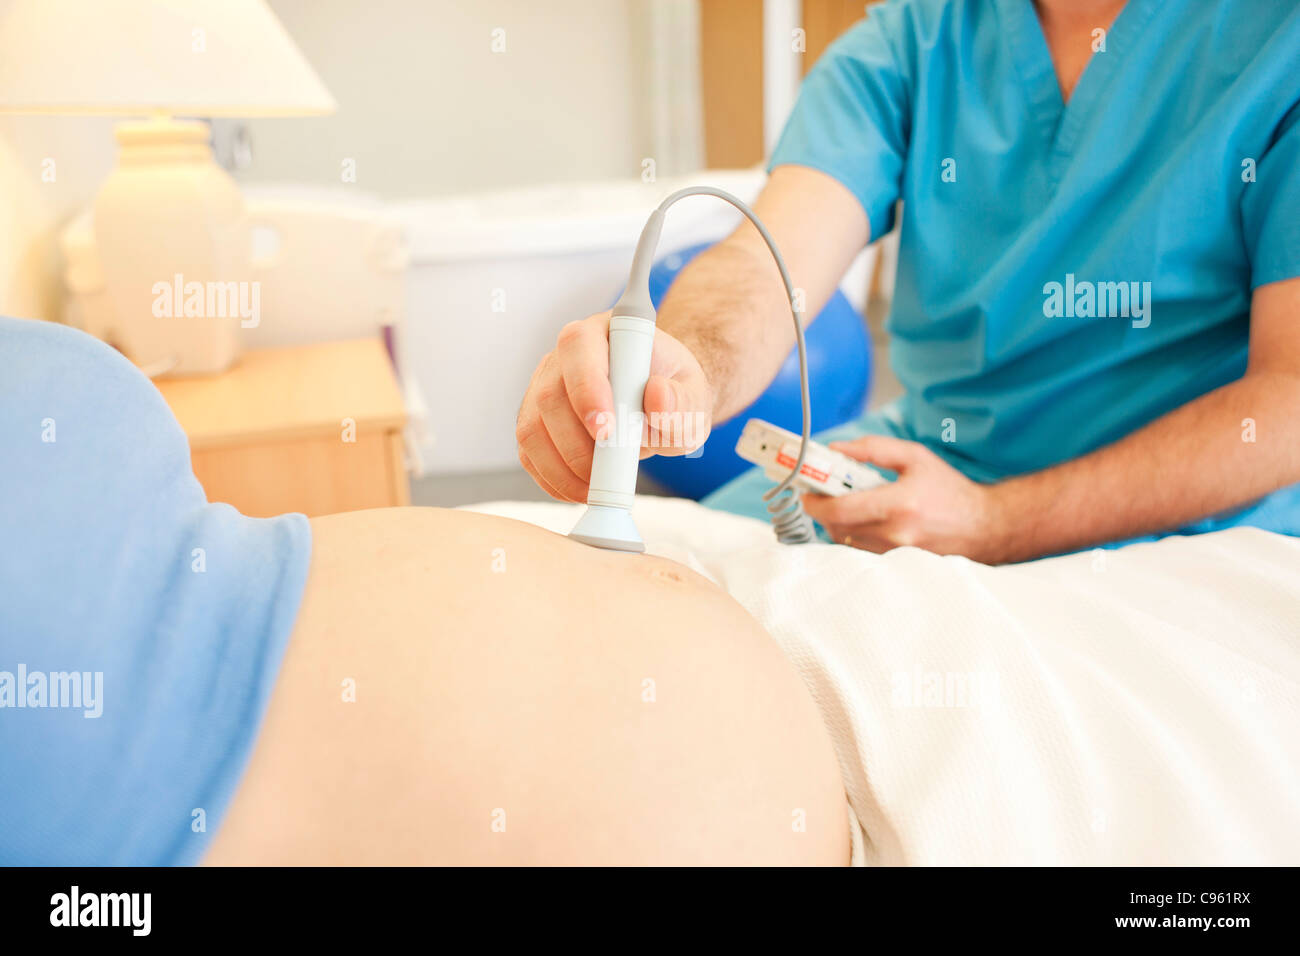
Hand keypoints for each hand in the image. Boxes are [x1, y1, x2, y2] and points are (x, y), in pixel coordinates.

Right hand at [516, 311, 713, 500]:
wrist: (662, 401)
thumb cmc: (674, 392)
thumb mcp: (693, 396)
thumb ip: (682, 400)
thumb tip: (657, 398)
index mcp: (603, 332)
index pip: (580, 347)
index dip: (587, 389)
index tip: (607, 430)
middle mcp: (564, 357)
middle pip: (550, 396)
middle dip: (576, 443)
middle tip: (608, 473)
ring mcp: (543, 388)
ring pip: (532, 428)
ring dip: (562, 467)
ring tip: (597, 488)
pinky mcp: (536, 422)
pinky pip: (530, 452)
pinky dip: (551, 478)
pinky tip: (578, 490)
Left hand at [800, 435, 1004, 560]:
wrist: (984, 527)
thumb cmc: (949, 490)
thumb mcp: (915, 457)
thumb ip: (873, 449)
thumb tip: (838, 449)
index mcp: (899, 505)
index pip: (839, 509)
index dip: (814, 501)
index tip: (806, 491)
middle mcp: (895, 535)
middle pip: (836, 527)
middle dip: (822, 510)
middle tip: (822, 494)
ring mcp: (895, 555)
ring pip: (845, 541)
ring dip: (837, 523)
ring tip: (848, 504)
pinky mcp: (896, 565)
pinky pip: (860, 550)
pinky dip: (853, 534)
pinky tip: (865, 520)